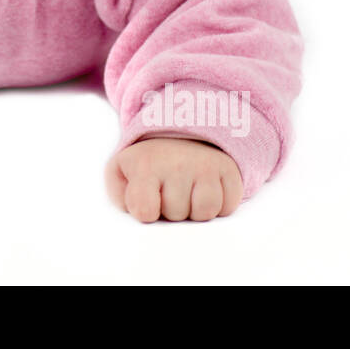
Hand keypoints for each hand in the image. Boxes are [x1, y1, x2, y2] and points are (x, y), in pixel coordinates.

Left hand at [105, 137, 241, 222]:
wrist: (177, 134)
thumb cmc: (147, 162)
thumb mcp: (120, 171)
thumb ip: (120, 196)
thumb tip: (139, 214)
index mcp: (146, 165)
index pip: (145, 210)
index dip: (146, 212)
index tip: (146, 199)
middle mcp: (178, 163)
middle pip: (177, 214)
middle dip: (171, 209)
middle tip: (168, 189)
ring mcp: (206, 164)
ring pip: (205, 212)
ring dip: (196, 210)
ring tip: (186, 192)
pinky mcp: (229, 169)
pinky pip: (228, 206)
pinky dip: (219, 205)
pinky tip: (204, 189)